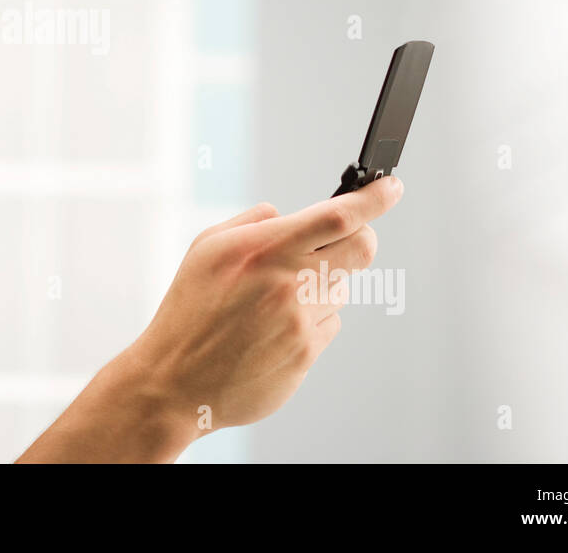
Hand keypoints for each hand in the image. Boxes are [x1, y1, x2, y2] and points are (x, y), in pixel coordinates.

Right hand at [128, 176, 402, 441]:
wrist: (176, 380)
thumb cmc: (189, 309)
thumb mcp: (206, 248)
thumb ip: (252, 223)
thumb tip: (288, 214)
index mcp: (262, 248)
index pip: (337, 215)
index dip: (374, 198)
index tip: (392, 187)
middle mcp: (288, 282)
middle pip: (362, 248)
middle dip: (362, 236)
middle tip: (344, 238)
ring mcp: (301, 321)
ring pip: (344, 288)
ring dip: (324, 284)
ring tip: (277, 300)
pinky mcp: (306, 354)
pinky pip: (329, 324)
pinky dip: (311, 319)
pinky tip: (274, 329)